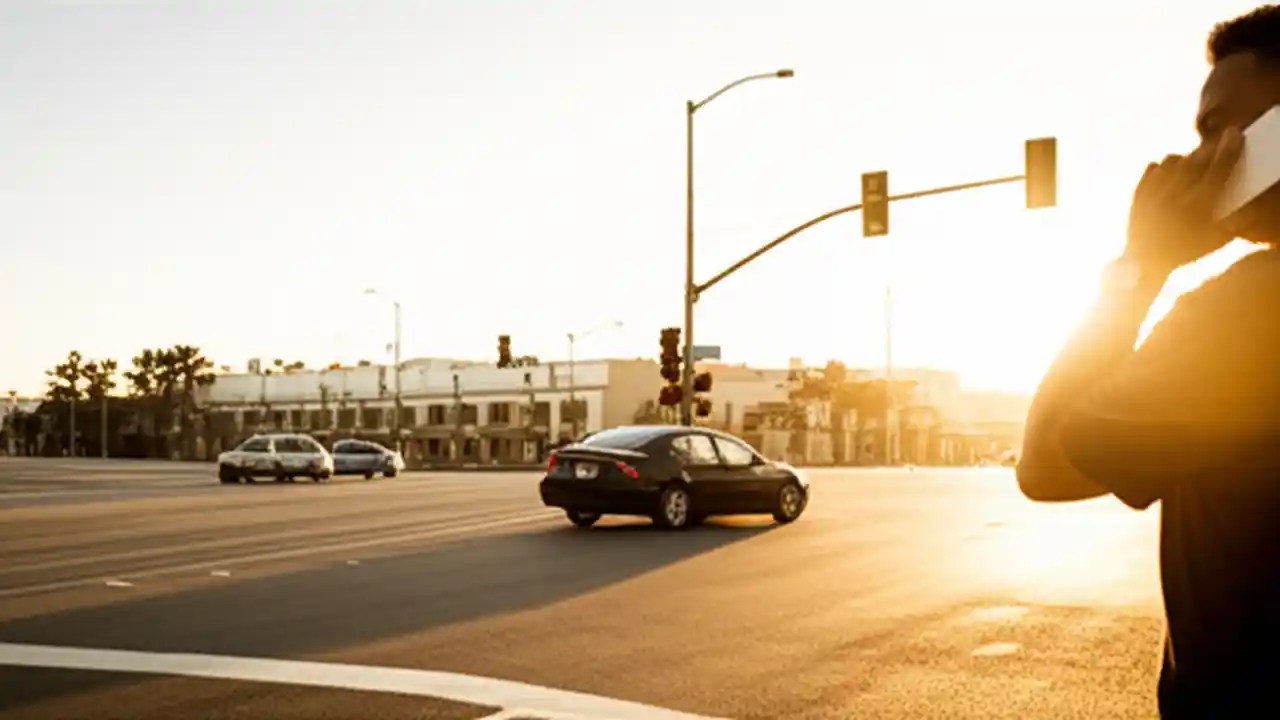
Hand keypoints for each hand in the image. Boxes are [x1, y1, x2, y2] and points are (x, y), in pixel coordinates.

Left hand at [1125, 128, 1243, 273]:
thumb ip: (1235, 218)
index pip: (1218, 169)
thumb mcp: (1216, 240)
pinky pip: (1153, 168)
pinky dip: (1165, 166)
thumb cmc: (1185, 252)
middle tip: (1218, 144)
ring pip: (1173, 161)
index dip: (1229, 149)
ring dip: (1187, 158)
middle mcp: (1173, 197)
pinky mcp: (1138, 194)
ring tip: (1194, 163)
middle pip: (1196, 161)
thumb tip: (1249, 198)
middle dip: (1210, 149)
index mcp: (1197, 207)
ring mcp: (1152, 194)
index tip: (1235, 133)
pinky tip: (1172, 172)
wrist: (1142, 264)